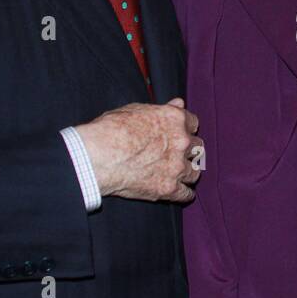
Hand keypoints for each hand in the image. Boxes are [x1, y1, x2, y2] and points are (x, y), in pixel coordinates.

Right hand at [76, 97, 203, 202]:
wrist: (98, 156)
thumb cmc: (111, 129)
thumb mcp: (135, 110)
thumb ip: (162, 109)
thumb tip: (178, 103)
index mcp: (175, 119)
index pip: (193, 123)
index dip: (185, 129)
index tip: (180, 134)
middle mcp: (181, 141)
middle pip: (198, 147)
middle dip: (189, 150)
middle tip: (179, 154)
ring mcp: (177, 166)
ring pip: (195, 171)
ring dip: (188, 172)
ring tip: (179, 173)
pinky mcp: (169, 188)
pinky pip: (186, 194)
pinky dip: (183, 193)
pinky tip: (179, 192)